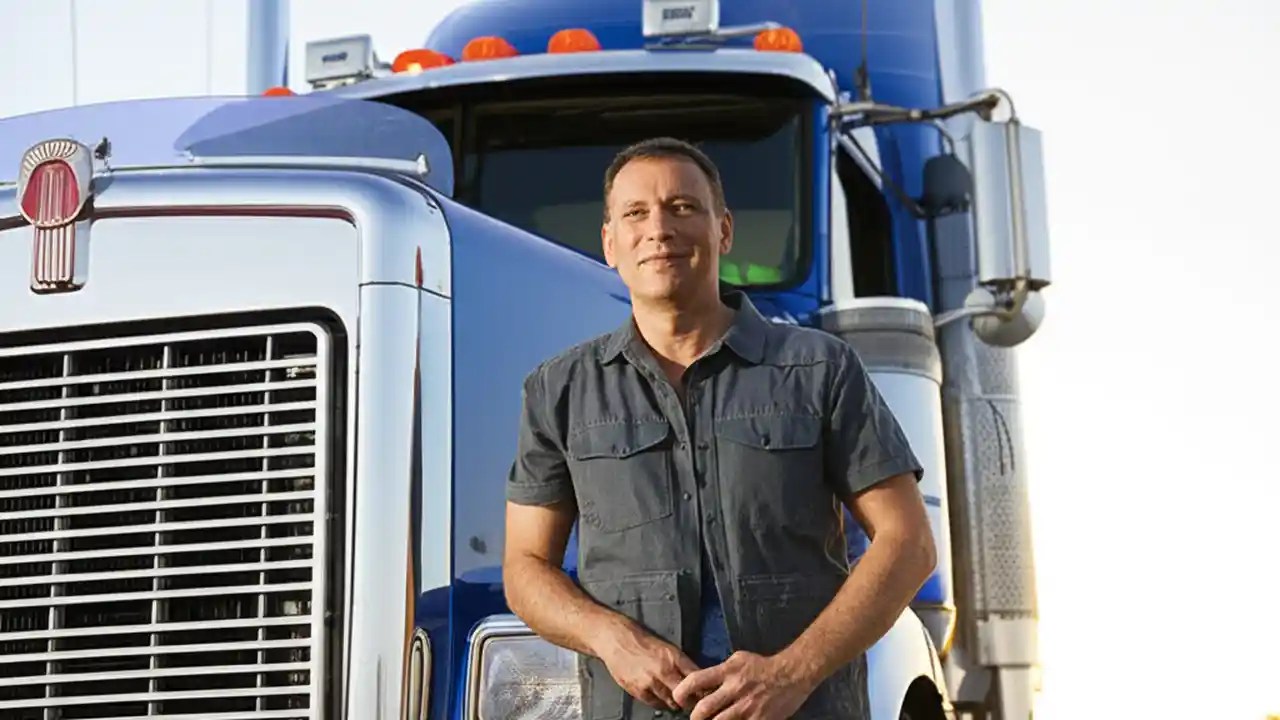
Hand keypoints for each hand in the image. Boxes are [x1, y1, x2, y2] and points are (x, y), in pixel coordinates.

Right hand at [594, 618, 700, 710]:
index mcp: (675, 657)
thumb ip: (683, 665)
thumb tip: (699, 679)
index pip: (697, 679)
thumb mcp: (668, 649)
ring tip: (676, 699)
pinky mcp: (638, 690)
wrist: (616, 639)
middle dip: (691, 700)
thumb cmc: (643, 642)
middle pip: (687, 695)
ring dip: (676, 702)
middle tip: (692, 700)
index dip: (704, 688)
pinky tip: (660, 696)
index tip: (706, 693)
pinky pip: (656, 703)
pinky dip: (660, 702)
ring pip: (672, 702)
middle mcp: (664, 670)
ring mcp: (651, 682)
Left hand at [673, 651, 814, 719]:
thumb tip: (703, 683)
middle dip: (695, 717)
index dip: (681, 692)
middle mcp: (735, 689)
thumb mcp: (738, 659)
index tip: (679, 698)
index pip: (696, 680)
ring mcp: (747, 706)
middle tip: (696, 717)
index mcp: (728, 671)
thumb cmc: (763, 666)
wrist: (792, 674)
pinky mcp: (758, 719)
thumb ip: (720, 671)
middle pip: (703, 708)